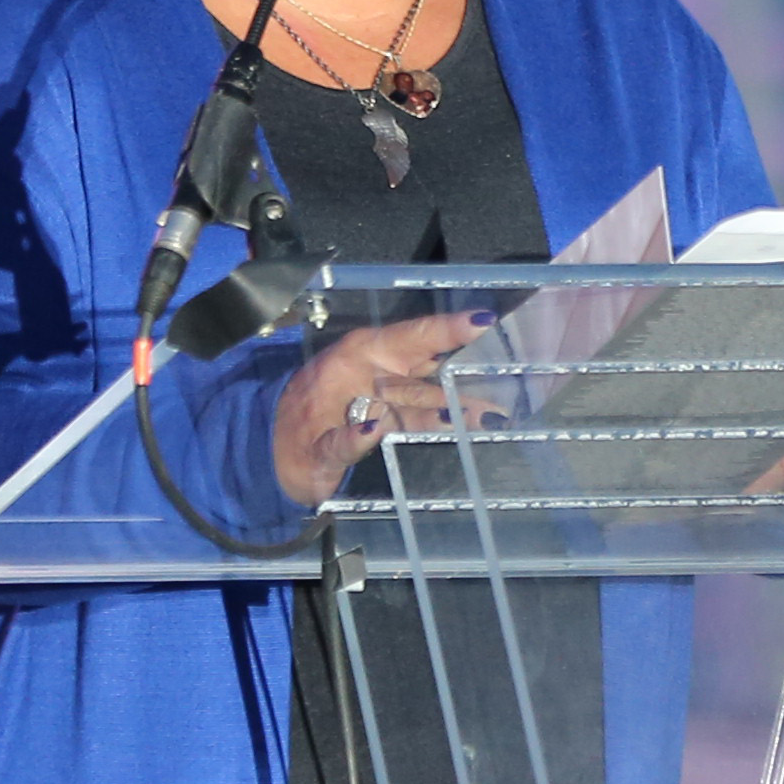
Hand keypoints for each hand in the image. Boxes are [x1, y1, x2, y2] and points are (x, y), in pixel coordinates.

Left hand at [272, 308, 497, 504]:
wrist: (270, 463)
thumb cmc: (288, 447)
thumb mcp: (310, 449)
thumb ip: (342, 442)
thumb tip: (374, 428)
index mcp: (354, 361)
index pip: (410, 337)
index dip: (448, 329)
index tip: (484, 320)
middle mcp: (375, 371)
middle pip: (431, 366)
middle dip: (470, 370)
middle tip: (513, 373)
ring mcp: (384, 395)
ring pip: (432, 395)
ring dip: (465, 405)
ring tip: (500, 412)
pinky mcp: (388, 419)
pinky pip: (423, 416)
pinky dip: (448, 421)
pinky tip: (477, 426)